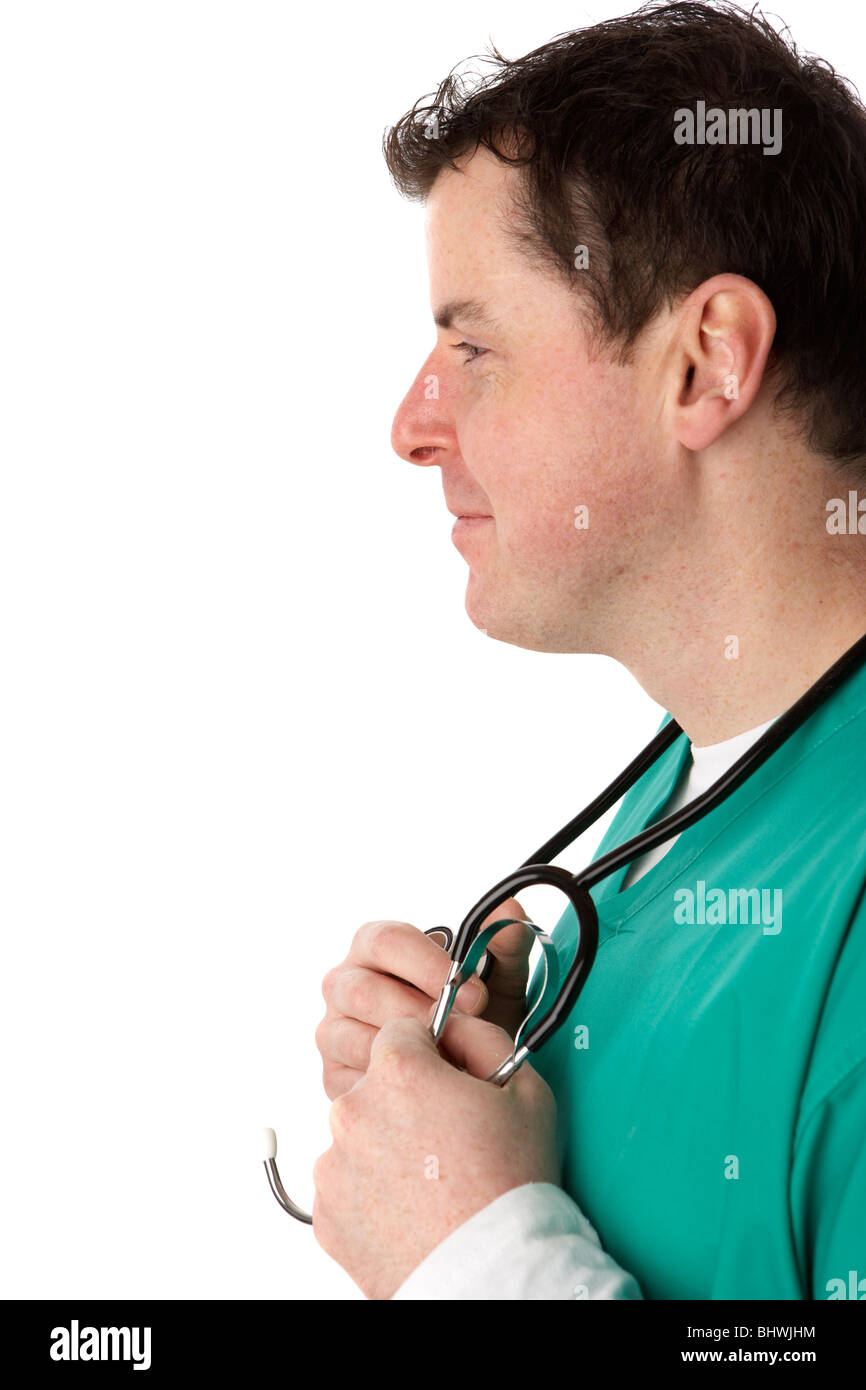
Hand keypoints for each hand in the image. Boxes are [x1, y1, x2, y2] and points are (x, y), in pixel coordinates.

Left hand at [311, 1010, 560, 1299]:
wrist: (491, 1274)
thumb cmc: (511, 1184)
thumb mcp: (525, 1089)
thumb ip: (483, 1037)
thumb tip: (454, 1025)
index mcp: (397, 1070)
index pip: (404, 1032)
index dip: (434, 1053)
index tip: (452, 1081)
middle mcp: (352, 1111)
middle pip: (379, 1085)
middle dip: (409, 1101)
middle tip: (450, 1139)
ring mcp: (333, 1167)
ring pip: (361, 1136)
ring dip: (388, 1146)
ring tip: (435, 1183)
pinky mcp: (326, 1216)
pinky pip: (349, 1187)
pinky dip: (374, 1194)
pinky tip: (414, 1209)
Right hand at [316, 899, 534, 1099]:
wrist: (468, 1068)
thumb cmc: (474, 1014)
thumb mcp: (497, 980)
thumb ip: (505, 944)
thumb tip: (510, 909)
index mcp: (374, 946)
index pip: (386, 941)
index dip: (429, 966)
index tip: (473, 994)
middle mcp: (344, 983)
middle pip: (363, 991)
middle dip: (420, 1016)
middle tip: (464, 1037)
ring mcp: (333, 1030)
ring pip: (354, 1039)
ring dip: (407, 1057)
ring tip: (452, 1067)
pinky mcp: (332, 1075)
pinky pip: (352, 1083)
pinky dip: (393, 1090)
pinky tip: (429, 1093)